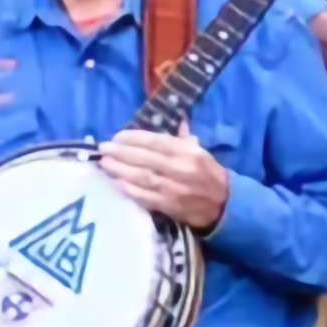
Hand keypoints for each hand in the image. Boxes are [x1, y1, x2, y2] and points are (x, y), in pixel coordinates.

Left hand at [98, 126, 230, 230]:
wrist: (224, 204)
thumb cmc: (208, 174)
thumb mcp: (200, 151)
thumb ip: (183, 137)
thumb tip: (176, 120)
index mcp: (188, 152)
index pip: (157, 142)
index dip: (135, 138)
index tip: (117, 136)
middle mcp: (181, 168)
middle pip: (146, 159)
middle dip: (122, 153)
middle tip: (103, 149)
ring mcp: (175, 189)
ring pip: (144, 177)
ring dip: (121, 170)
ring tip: (105, 164)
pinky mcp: (170, 207)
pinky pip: (147, 197)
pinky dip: (131, 191)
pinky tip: (117, 184)